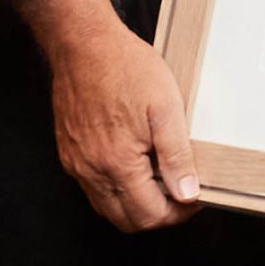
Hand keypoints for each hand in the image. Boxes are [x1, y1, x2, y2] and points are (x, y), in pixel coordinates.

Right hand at [12, 0, 200, 232]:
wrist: (84, 44)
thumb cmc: (126, 68)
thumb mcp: (166, 108)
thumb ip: (176, 155)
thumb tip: (187, 194)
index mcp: (117, 164)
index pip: (149, 215)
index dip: (178, 213)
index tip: (194, 196)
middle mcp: (91, 171)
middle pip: (126, 221)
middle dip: (157, 215)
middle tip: (180, 192)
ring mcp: (76, 164)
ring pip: (107, 208)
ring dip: (136, 204)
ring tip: (160, 178)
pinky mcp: (69, 153)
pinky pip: (93, 188)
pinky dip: (116, 189)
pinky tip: (136, 165)